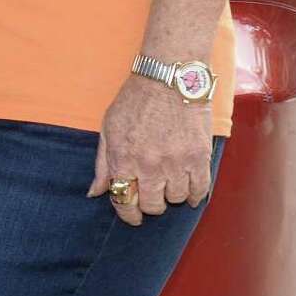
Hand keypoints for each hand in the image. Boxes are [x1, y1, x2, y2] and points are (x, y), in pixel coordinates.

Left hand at [87, 75, 213, 226]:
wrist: (168, 78)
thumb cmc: (135, 101)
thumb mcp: (109, 128)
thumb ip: (103, 163)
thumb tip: (95, 192)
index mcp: (123, 158)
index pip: (123, 201)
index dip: (128, 214)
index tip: (133, 216)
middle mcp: (149, 165)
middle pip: (152, 206)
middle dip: (151, 205)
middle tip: (153, 195)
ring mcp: (175, 163)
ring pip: (176, 199)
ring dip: (172, 195)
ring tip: (170, 181)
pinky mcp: (199, 157)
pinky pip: (200, 190)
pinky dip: (195, 195)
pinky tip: (190, 191)